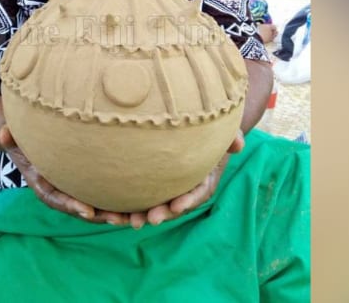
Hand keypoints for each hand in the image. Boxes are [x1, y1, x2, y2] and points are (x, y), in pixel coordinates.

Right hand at [0, 126, 128, 224]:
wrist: (28, 145)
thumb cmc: (23, 141)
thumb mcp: (14, 139)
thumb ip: (9, 137)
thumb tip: (3, 130)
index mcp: (44, 186)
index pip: (57, 199)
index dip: (72, 205)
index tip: (87, 211)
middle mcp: (61, 193)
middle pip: (82, 209)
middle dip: (101, 216)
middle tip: (121, 220)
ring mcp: (75, 192)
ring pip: (96, 207)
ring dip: (116, 214)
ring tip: (137, 219)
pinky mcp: (87, 188)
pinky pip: (103, 198)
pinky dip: (119, 203)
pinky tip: (140, 203)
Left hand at [128, 131, 244, 228]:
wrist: (193, 128)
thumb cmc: (209, 129)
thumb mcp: (222, 132)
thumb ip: (232, 136)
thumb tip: (239, 144)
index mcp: (204, 179)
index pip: (199, 193)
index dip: (189, 200)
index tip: (177, 206)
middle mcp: (186, 188)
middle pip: (175, 205)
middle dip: (162, 213)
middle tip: (148, 219)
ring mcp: (168, 188)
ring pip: (155, 206)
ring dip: (140, 215)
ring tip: (126, 221)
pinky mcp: (150, 185)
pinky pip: (139, 198)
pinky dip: (126, 206)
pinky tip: (109, 211)